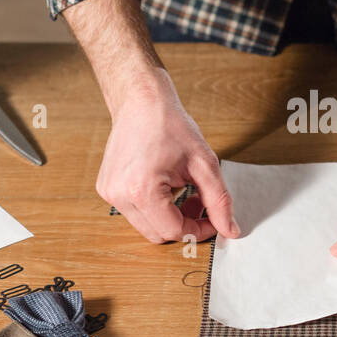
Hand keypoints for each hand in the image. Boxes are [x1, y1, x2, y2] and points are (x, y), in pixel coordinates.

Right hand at [96, 65, 239, 243]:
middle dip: (184, 225)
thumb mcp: (204, 164)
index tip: (213, 220)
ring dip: (169, 217)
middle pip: (158, 234)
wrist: (142, 101)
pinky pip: (134, 212)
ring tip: (184, 191)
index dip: (199, 230)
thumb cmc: (170, 125)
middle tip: (200, 203)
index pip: (175, 231)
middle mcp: (119, 195)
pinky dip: (154, 207)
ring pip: (146, 226)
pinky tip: (166, 186)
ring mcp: (109, 192)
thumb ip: (219, 201)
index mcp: (142, 190)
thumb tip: (230, 230)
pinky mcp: (106, 188)